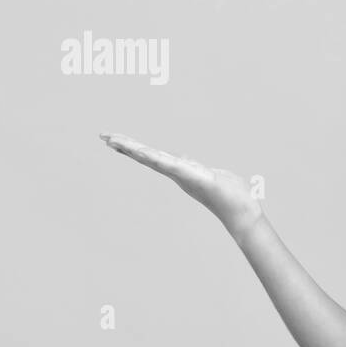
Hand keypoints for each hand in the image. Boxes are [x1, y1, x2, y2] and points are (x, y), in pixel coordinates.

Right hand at [99, 132, 263, 239]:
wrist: (241, 210)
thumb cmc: (229, 193)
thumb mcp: (207, 173)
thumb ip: (193, 166)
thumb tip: (183, 158)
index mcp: (180, 170)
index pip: (152, 156)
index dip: (133, 149)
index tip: (115, 141)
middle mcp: (177, 173)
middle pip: (146, 156)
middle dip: (125, 147)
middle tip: (104, 136)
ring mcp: (182, 175)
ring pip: (153, 159)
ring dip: (132, 149)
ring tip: (113, 140)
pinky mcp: (192, 176)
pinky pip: (170, 164)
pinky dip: (154, 157)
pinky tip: (140, 150)